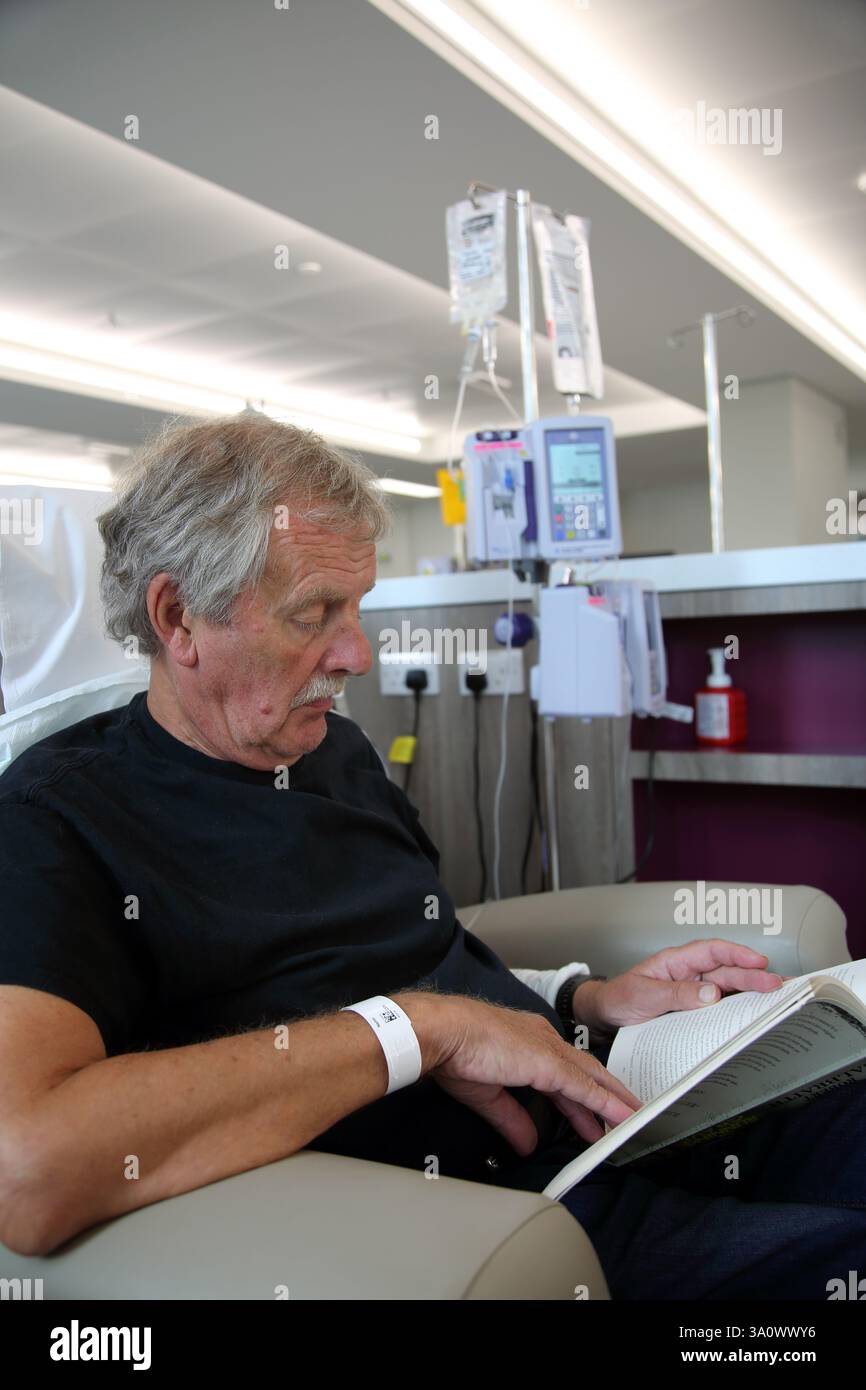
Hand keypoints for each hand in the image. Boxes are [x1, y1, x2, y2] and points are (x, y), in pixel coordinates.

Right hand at [404, 992, 641, 1156]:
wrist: (446, 1031)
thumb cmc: (456, 1050)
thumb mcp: (488, 1093)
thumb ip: (512, 1118)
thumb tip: (526, 1142)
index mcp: (528, 1041)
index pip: (563, 1072)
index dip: (579, 1096)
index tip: (590, 1115)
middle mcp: (544, 1040)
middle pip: (585, 1073)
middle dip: (604, 1097)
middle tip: (622, 1118)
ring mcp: (550, 1051)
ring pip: (593, 1079)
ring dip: (614, 1101)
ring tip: (633, 1120)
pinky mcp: (551, 1064)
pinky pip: (587, 1089)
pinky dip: (607, 1104)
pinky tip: (622, 1117)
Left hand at [572, 940, 786, 1036]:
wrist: (606, 1017)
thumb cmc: (620, 998)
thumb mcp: (643, 995)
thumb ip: (675, 994)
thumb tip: (711, 994)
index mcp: (676, 962)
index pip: (712, 951)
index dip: (737, 954)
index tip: (758, 961)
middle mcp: (690, 975)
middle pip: (727, 972)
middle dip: (753, 977)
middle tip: (778, 986)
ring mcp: (695, 993)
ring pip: (729, 989)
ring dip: (753, 992)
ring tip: (778, 998)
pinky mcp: (696, 1012)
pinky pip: (721, 1009)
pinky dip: (739, 1010)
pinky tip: (756, 1015)